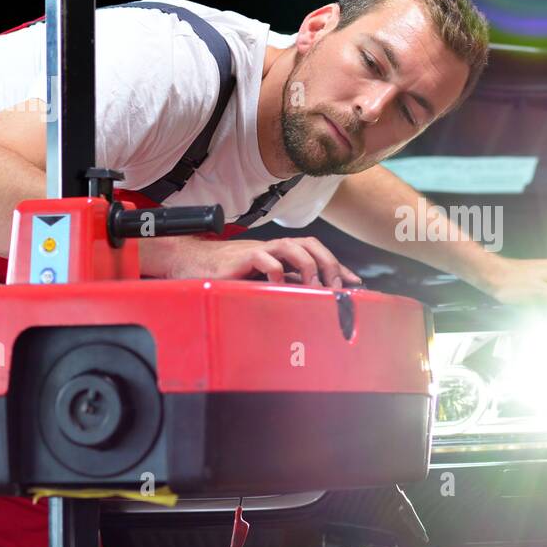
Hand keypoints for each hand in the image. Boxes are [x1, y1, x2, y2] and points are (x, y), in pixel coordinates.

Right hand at [162, 236, 362, 286]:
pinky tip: (280, 284)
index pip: (317, 253)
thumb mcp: (260, 281)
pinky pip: (264, 258)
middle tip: (337, 286)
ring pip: (293, 248)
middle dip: (329, 264)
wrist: (190, 261)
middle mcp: (274, 248)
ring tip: (316, 287)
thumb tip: (310, 301)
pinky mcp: (242, 256)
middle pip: (311, 245)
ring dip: (309, 266)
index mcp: (281, 254)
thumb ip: (283, 286)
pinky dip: (276, 270)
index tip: (355, 283)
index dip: (338, 266)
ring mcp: (259, 250)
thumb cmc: (226, 272)